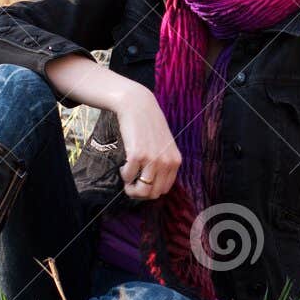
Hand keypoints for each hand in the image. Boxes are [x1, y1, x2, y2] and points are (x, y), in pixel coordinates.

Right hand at [106, 82, 180, 199]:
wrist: (138, 106)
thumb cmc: (149, 126)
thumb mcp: (164, 146)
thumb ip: (163, 163)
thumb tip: (151, 186)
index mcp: (176, 161)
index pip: (164, 190)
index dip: (150, 190)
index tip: (141, 182)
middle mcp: (167, 162)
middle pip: (153, 194)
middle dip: (139, 192)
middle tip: (131, 182)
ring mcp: (153, 159)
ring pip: (142, 191)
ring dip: (131, 187)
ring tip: (127, 175)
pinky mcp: (138, 155)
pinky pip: (128, 177)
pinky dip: (123, 175)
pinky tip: (124, 165)